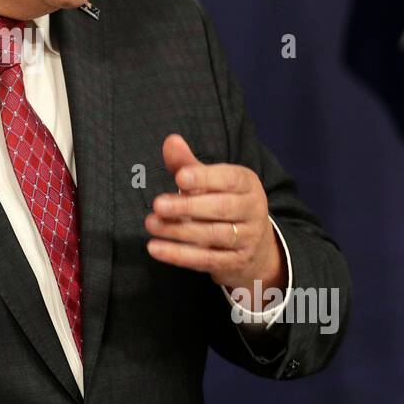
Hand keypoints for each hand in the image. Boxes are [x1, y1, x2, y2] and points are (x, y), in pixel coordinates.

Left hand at [144, 134, 284, 295]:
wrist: (252, 246)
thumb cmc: (222, 203)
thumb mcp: (209, 182)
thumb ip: (187, 164)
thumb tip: (171, 141)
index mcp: (247, 184)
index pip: (229, 179)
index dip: (204, 177)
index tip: (179, 177)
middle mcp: (253, 209)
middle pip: (221, 208)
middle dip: (187, 206)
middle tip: (157, 204)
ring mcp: (248, 238)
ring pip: (213, 235)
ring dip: (178, 231)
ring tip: (151, 223)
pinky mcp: (236, 262)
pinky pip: (207, 259)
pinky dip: (179, 255)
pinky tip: (155, 248)